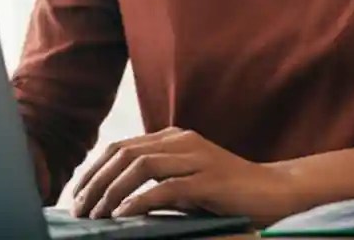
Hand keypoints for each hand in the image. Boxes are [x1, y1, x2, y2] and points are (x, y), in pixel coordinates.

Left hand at [69, 127, 300, 225]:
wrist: (275, 193)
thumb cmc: (227, 194)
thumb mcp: (184, 185)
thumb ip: (155, 184)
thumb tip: (113, 202)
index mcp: (172, 138)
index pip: (120, 148)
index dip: (94, 170)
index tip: (78, 195)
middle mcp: (181, 142)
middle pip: (124, 154)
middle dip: (96, 182)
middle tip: (80, 209)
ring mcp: (196, 158)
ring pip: (140, 166)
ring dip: (113, 191)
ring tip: (98, 214)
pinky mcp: (209, 180)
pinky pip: (166, 187)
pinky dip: (140, 201)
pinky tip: (125, 216)